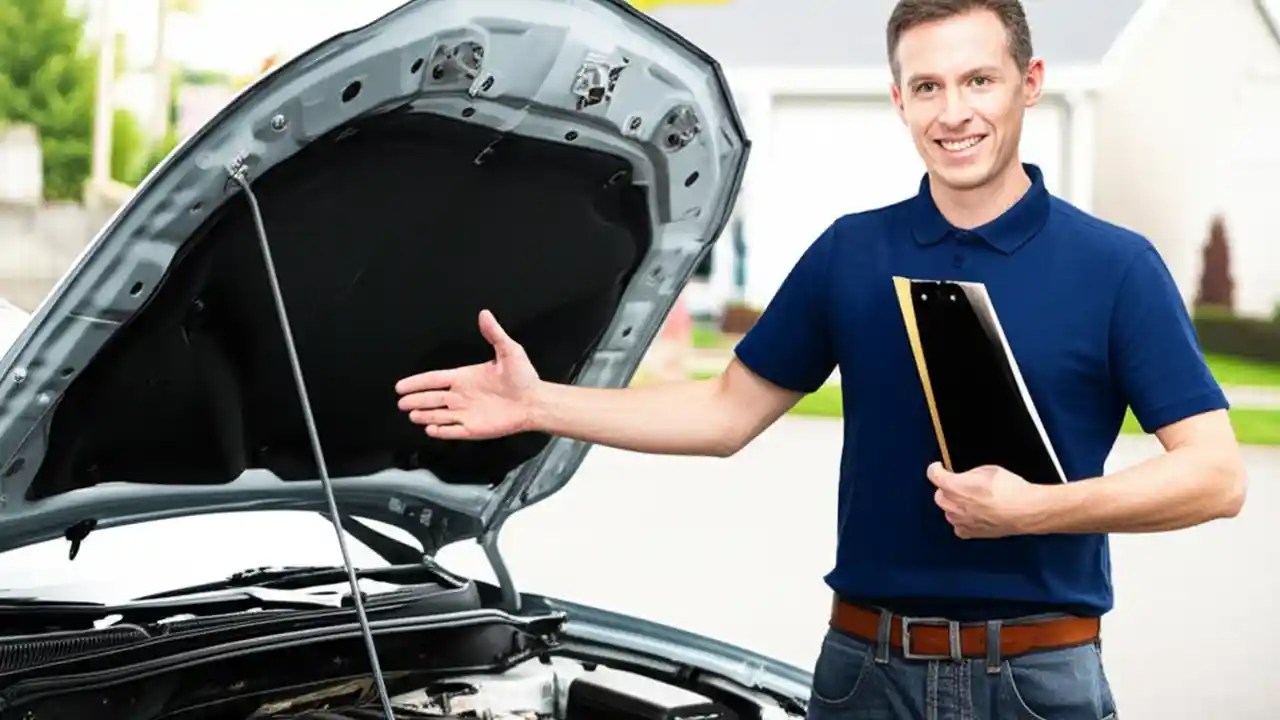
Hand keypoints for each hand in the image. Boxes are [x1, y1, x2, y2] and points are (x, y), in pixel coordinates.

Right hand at [395, 309, 540, 439]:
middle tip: (401, 403)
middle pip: (432, 398)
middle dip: (416, 400)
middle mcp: (462, 396)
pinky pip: (453, 431)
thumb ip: (494, 334)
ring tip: (412, 415)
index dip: (417, 382)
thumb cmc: (523, 376)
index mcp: (465, 377)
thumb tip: (485, 314)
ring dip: (425, 415)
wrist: (535, 400)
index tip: (401, 386)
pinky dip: (441, 431)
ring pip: (439, 415)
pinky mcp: (474, 428)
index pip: (435, 380)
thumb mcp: (509, 351)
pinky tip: (430, 429)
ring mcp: (467, 413)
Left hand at [926, 462, 1049, 538]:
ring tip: (970, 502)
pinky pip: (959, 527)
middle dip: (946, 489)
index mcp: (954, 486)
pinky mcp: (971, 533)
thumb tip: (965, 478)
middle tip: (959, 485)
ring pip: (948, 512)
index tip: (939, 467)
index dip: (935, 469)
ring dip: (954, 505)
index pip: (934, 475)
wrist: (1025, 511)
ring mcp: (960, 521)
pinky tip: (973, 517)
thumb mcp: (988, 470)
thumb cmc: (1009, 489)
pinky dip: (962, 521)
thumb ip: (970, 474)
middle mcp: (953, 505)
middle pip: (939, 496)